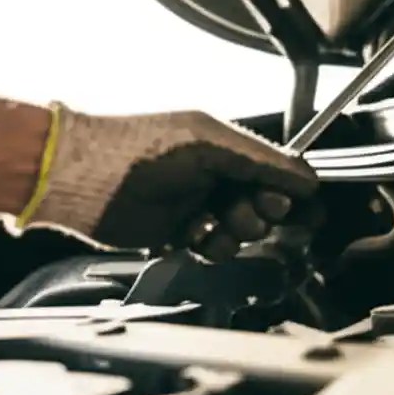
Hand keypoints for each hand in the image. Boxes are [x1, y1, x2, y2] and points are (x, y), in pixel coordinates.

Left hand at [22, 107, 316, 257]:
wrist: (84, 177)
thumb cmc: (141, 147)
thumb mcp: (211, 144)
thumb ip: (264, 162)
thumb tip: (309, 178)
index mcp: (226, 146)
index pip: (277, 171)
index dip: (289, 191)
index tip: (295, 204)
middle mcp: (217, 176)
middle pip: (266, 207)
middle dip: (259, 211)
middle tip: (243, 206)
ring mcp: (199, 206)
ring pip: (243, 233)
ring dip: (232, 231)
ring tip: (209, 219)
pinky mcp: (180, 234)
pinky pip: (214, 249)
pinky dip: (207, 244)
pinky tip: (189, 231)